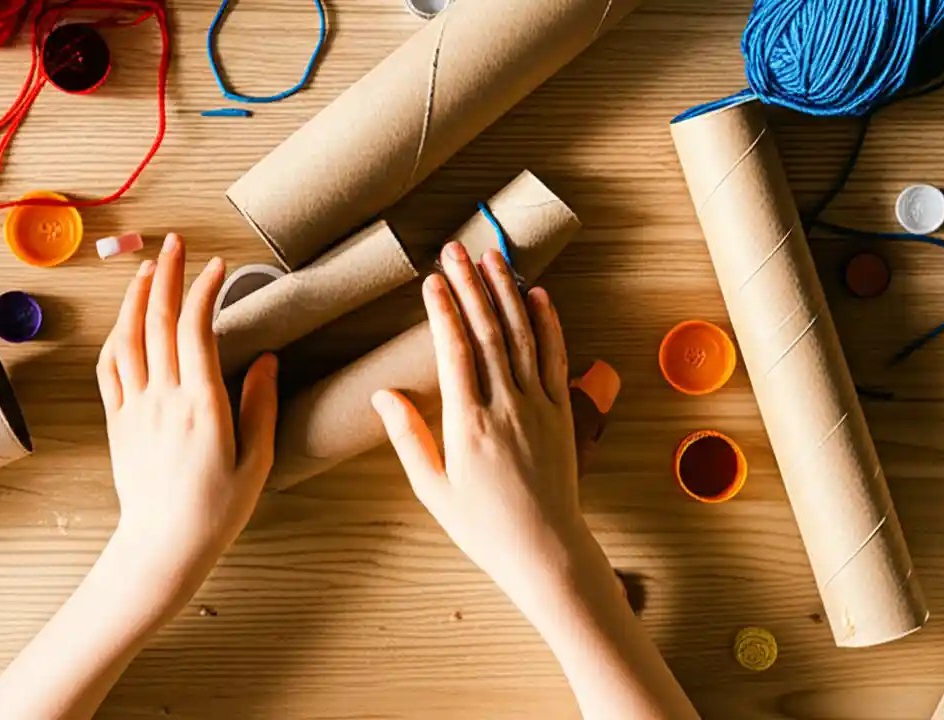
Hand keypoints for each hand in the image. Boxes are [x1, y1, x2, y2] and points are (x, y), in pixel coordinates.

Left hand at [96, 233, 277, 587]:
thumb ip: (261, 405)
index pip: (197, 331)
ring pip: (127, 339)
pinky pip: (110, 369)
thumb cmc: (216, 511)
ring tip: (149, 268)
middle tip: (176, 244)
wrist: (164, 546)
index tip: (218, 266)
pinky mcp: (118, 423)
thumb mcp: (257, 461)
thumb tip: (265, 359)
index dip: (205, 291)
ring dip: (136, 297)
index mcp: (202, 406)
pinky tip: (126, 320)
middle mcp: (163, 400)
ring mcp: (135, 410)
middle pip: (158, 322)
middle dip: (168, 275)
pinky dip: (116, 335)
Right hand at [371, 241, 588, 623]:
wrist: (545, 549)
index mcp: (468, 426)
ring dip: (506, 293)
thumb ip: (407, 438)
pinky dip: (548, 323)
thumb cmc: (483, 526)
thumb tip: (381, 395)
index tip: (431, 280)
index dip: (443, 311)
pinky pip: (554, 358)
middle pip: (487, 333)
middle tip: (455, 250)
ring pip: (522, 336)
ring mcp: (539, 407)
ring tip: (492, 258)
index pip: (454, 352)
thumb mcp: (432, 489)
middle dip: (470, 286)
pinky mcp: (562, 412)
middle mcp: (506, 408)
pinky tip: (538, 295)